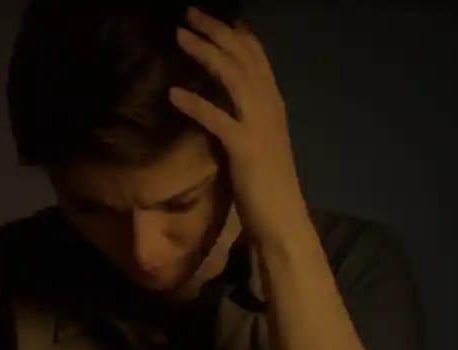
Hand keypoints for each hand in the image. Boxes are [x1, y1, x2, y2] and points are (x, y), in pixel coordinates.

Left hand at [171, 7, 310, 245]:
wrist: (283, 220)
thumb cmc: (266, 185)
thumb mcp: (256, 141)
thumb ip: (242, 116)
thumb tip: (218, 97)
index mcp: (273, 106)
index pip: (258, 59)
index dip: (235, 34)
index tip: (212, 18)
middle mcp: (270, 109)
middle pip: (245, 59)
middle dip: (218, 32)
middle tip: (190, 14)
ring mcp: (259, 128)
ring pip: (235, 79)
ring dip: (207, 55)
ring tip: (180, 37)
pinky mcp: (245, 150)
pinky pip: (218, 120)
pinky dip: (197, 104)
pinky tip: (175, 93)